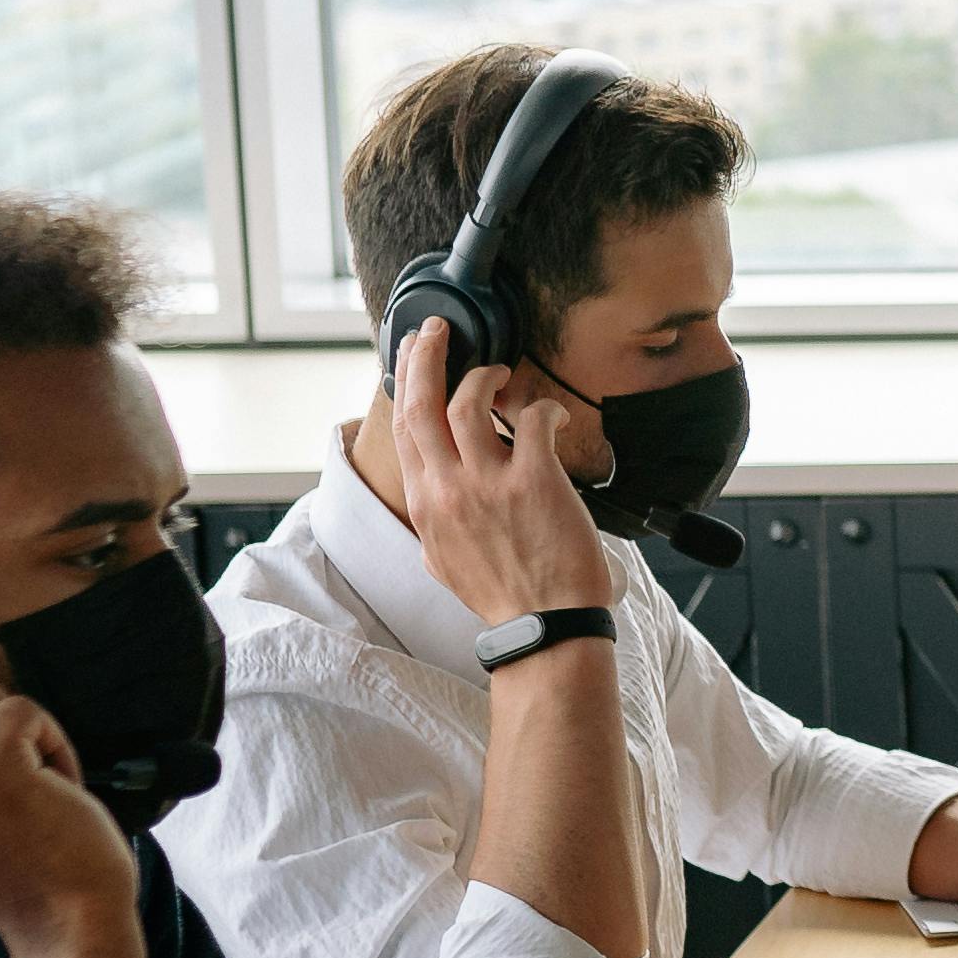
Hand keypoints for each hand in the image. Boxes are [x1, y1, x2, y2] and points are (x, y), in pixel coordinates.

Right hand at [381, 315, 615, 623]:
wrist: (544, 626)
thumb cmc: (502, 594)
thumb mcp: (442, 560)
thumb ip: (433, 518)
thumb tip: (433, 491)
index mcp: (424, 504)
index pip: (403, 426)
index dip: (405, 381)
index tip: (411, 354)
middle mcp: (447, 489)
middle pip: (422, 403)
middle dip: (427, 356)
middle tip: (439, 330)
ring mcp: (488, 484)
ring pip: (470, 401)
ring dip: (488, 376)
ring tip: (503, 373)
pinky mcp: (534, 481)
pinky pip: (533, 420)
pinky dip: (544, 408)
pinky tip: (553, 414)